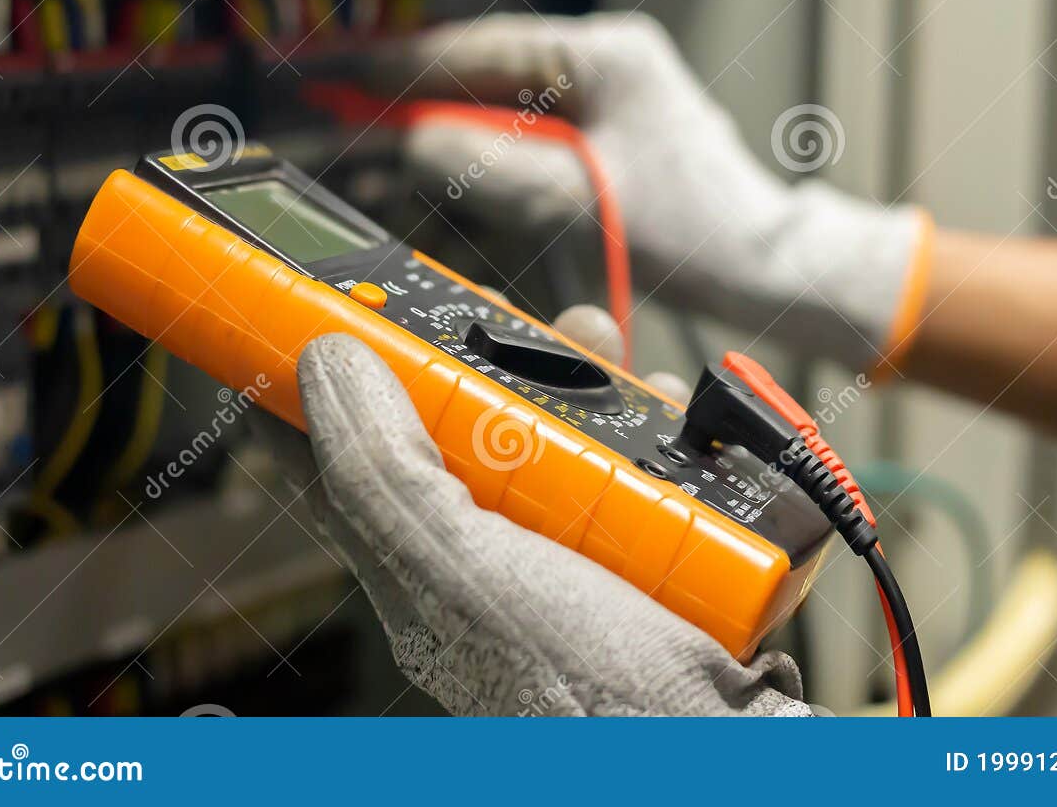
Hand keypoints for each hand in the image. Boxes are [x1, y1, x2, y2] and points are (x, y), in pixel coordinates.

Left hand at [260, 306, 811, 715]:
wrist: (728, 756)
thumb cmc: (592, 701)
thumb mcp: (461, 573)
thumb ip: (386, 472)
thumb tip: (329, 364)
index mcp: (432, 571)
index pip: (377, 448)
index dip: (378, 369)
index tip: (381, 300)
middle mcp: (504, 564)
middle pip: (486, 427)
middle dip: (513, 362)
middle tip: (543, 330)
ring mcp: (586, 562)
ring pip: (577, 437)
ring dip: (606, 390)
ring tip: (634, 377)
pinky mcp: (662, 559)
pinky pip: (657, 469)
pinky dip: (677, 435)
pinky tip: (691, 430)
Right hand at [389, 13, 931, 371]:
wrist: (760, 265)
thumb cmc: (699, 230)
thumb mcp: (580, 198)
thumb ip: (493, 166)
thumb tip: (416, 142)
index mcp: (605, 54)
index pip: (479, 49)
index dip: (402, 65)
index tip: (343, 76)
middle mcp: (605, 60)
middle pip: (484, 68)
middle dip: (413, 92)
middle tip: (340, 107)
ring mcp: (607, 93)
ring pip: (500, 100)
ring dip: (443, 122)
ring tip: (374, 138)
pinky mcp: (606, 131)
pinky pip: (525, 129)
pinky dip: (481, 146)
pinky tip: (439, 161)